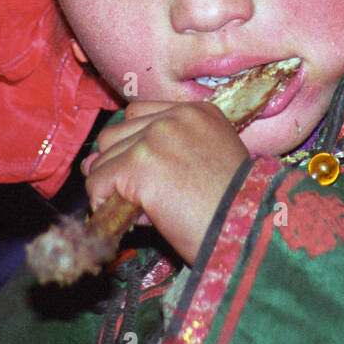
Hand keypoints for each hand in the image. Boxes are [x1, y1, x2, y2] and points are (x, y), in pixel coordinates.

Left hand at [81, 100, 250, 263]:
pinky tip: (131, 218)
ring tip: (138, 209)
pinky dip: (104, 203)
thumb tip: (95, 164)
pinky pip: (99, 182)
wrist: (247, 232)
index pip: (140, 114)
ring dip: (112, 185)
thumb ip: (162, 157)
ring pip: (104, 157)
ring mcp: (155, 137)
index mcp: (199, 112)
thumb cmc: (233, 211)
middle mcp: (176, 116)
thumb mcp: (206, 168)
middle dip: (119, 164)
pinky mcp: (138, 164)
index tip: (143, 173)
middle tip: (140, 196)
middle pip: (116, 132)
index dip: (134, 145)